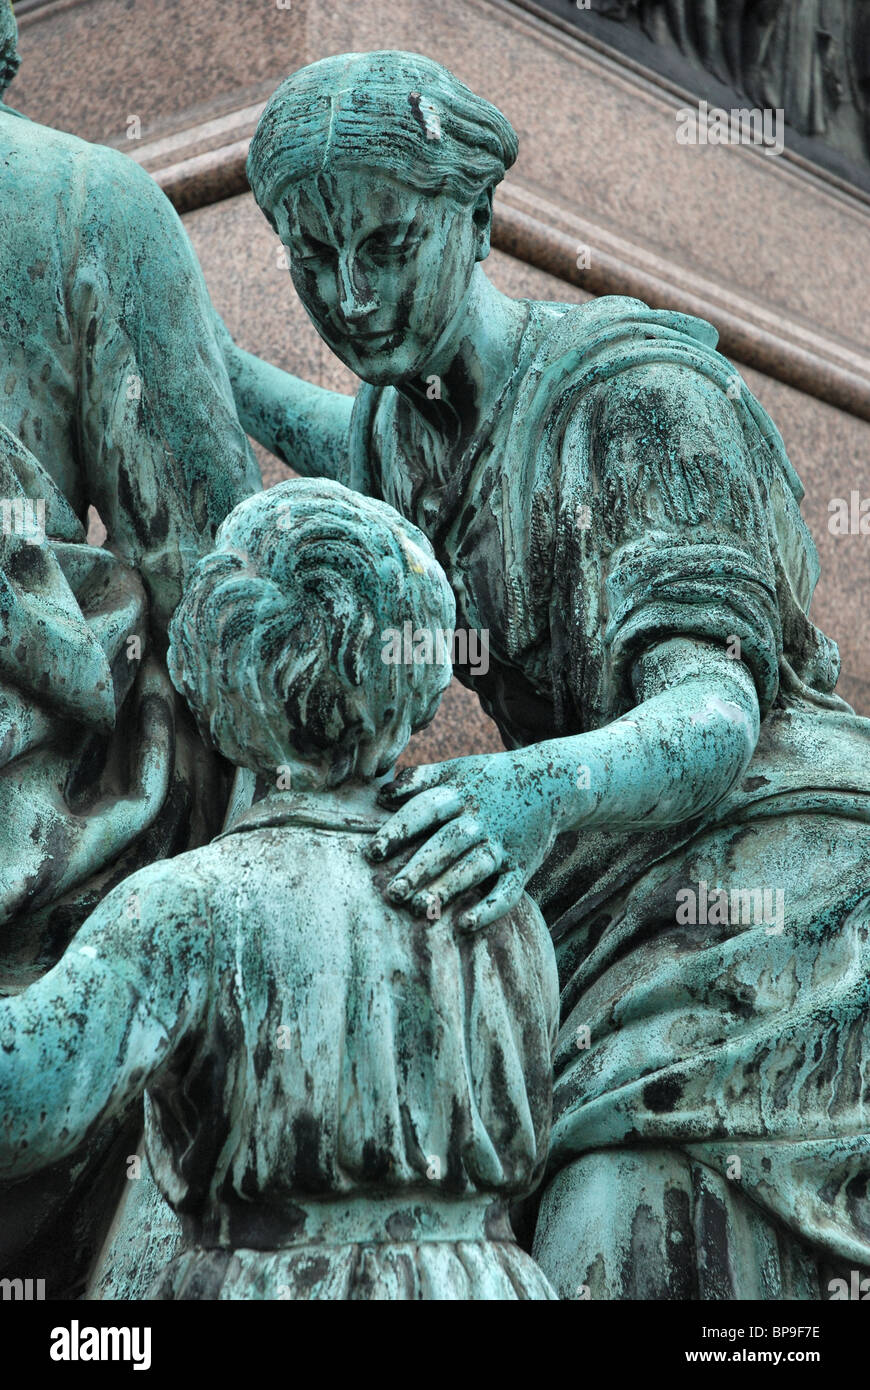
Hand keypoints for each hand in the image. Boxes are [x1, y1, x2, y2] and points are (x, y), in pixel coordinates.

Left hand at [365, 749, 572, 930]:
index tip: (373, 852)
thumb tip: (381, 797)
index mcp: (460, 794)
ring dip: (447, 888)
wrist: (555, 781)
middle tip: (393, 892)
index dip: (399, 830)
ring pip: (474, 868)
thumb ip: (419, 779)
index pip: (425, 810)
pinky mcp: (523, 866)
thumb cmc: (491, 779)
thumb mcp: (458, 769)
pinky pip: (507, 891)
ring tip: (420, 908)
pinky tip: (465, 925)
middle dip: (420, 868)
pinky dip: (488, 909)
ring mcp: (503, 844)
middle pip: (447, 844)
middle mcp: (481, 820)